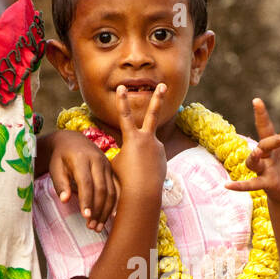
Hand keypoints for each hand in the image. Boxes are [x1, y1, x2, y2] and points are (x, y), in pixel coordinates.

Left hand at [49, 129, 119, 230]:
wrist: (72, 140)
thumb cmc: (61, 157)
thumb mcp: (55, 168)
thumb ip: (60, 184)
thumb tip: (65, 200)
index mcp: (81, 158)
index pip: (86, 183)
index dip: (87, 201)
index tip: (86, 217)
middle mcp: (98, 160)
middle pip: (101, 188)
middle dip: (98, 210)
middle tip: (91, 226)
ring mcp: (107, 165)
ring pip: (111, 190)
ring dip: (106, 210)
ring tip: (98, 226)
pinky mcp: (112, 170)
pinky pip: (117, 189)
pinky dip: (115, 204)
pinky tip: (112, 217)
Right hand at [111, 84, 167, 198]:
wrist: (142, 193)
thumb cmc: (123, 179)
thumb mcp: (115, 163)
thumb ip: (122, 152)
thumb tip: (127, 152)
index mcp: (133, 138)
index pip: (124, 116)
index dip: (121, 101)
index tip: (122, 86)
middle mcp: (148, 139)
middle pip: (153, 114)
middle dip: (157, 98)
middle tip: (164, 84)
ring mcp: (158, 147)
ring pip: (146, 148)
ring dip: (140, 160)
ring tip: (136, 173)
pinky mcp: (163, 156)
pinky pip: (152, 158)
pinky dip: (146, 166)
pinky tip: (144, 176)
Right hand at [224, 97, 279, 202]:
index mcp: (271, 144)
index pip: (265, 127)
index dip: (261, 114)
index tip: (256, 101)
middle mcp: (263, 155)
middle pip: (263, 144)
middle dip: (273, 140)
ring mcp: (262, 169)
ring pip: (253, 162)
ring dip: (254, 157)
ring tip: (257, 152)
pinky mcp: (263, 183)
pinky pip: (249, 184)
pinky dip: (239, 185)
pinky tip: (227, 186)